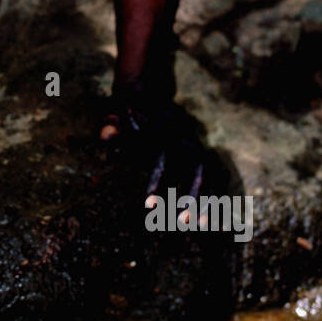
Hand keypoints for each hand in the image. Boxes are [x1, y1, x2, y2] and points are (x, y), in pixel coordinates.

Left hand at [99, 77, 207, 227]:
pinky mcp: (200, 154)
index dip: (157, 182)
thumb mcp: (115, 113)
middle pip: (197, 168)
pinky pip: (215, 178)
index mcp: (164, 130)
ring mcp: (196, 146)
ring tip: (201, 226)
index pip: (164, 159)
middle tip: (181, 222)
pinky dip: (216, 196)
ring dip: (208, 199)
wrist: (146, 94)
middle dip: (192, 196)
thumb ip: (112, 124)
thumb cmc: (126, 110)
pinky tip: (216, 220)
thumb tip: (106, 137)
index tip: (147, 206)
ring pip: (211, 173)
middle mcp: (185, 138)